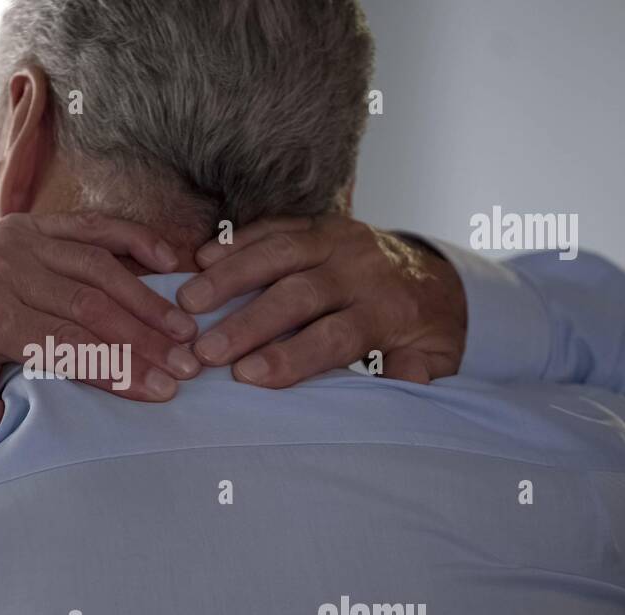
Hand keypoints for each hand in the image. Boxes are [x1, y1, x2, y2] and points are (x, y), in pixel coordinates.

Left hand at [0, 212, 201, 438]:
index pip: (65, 344)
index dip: (117, 368)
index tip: (160, 390)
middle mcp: (4, 271)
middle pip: (89, 305)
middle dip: (144, 339)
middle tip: (188, 365)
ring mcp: (19, 242)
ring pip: (98, 267)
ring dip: (147, 299)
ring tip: (186, 330)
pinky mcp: (32, 225)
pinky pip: (91, 227)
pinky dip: (133, 239)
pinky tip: (171, 261)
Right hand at [179, 215, 466, 386]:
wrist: (436, 279)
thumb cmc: (421, 332)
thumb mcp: (434, 360)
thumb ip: (414, 371)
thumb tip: (406, 379)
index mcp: (386, 310)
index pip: (333, 335)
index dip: (289, 356)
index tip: (247, 377)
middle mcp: (360, 270)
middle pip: (298, 295)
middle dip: (248, 323)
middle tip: (205, 349)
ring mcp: (337, 240)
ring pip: (278, 253)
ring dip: (229, 276)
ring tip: (188, 301)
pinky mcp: (318, 225)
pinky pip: (274, 227)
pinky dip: (236, 241)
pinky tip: (201, 259)